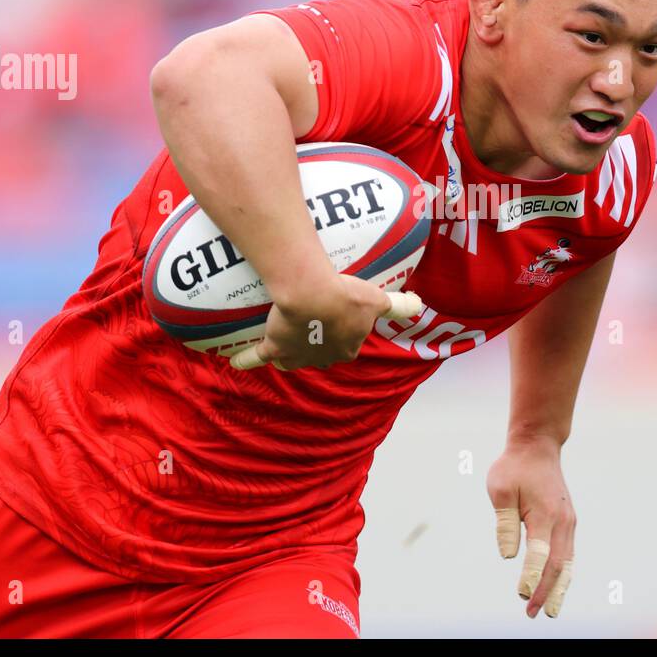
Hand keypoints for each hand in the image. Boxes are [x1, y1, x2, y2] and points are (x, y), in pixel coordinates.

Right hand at [229, 275, 413, 370]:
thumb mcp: (378, 300)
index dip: (345, 335)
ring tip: (285, 344)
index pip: (348, 346)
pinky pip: (258, 356)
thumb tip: (420, 305)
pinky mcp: (274, 346)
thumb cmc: (348, 296)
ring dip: (291, 354)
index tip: (340, 320)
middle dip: (318, 345)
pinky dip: (247, 360)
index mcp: (347, 348)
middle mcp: (322, 358)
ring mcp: (297, 354)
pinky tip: (236, 362)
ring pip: (293, 359)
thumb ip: (399, 306)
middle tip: (313, 325)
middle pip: (320, 354)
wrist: (313, 293)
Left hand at [487, 439, 574, 618]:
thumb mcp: (500, 490)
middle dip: (547, 592)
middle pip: (558, 565)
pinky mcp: (568, 522)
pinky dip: (563, 573)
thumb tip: (509, 556)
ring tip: (550, 610)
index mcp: (544, 514)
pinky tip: (555, 586)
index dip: (531, 577)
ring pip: (567, 562)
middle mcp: (562, 521)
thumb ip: (505, 524)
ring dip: (558, 587)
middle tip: (534, 613)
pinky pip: (568, 553)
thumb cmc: (514, 468)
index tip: (522, 595)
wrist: (537, 447)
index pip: (539, 554)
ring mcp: (568, 522)